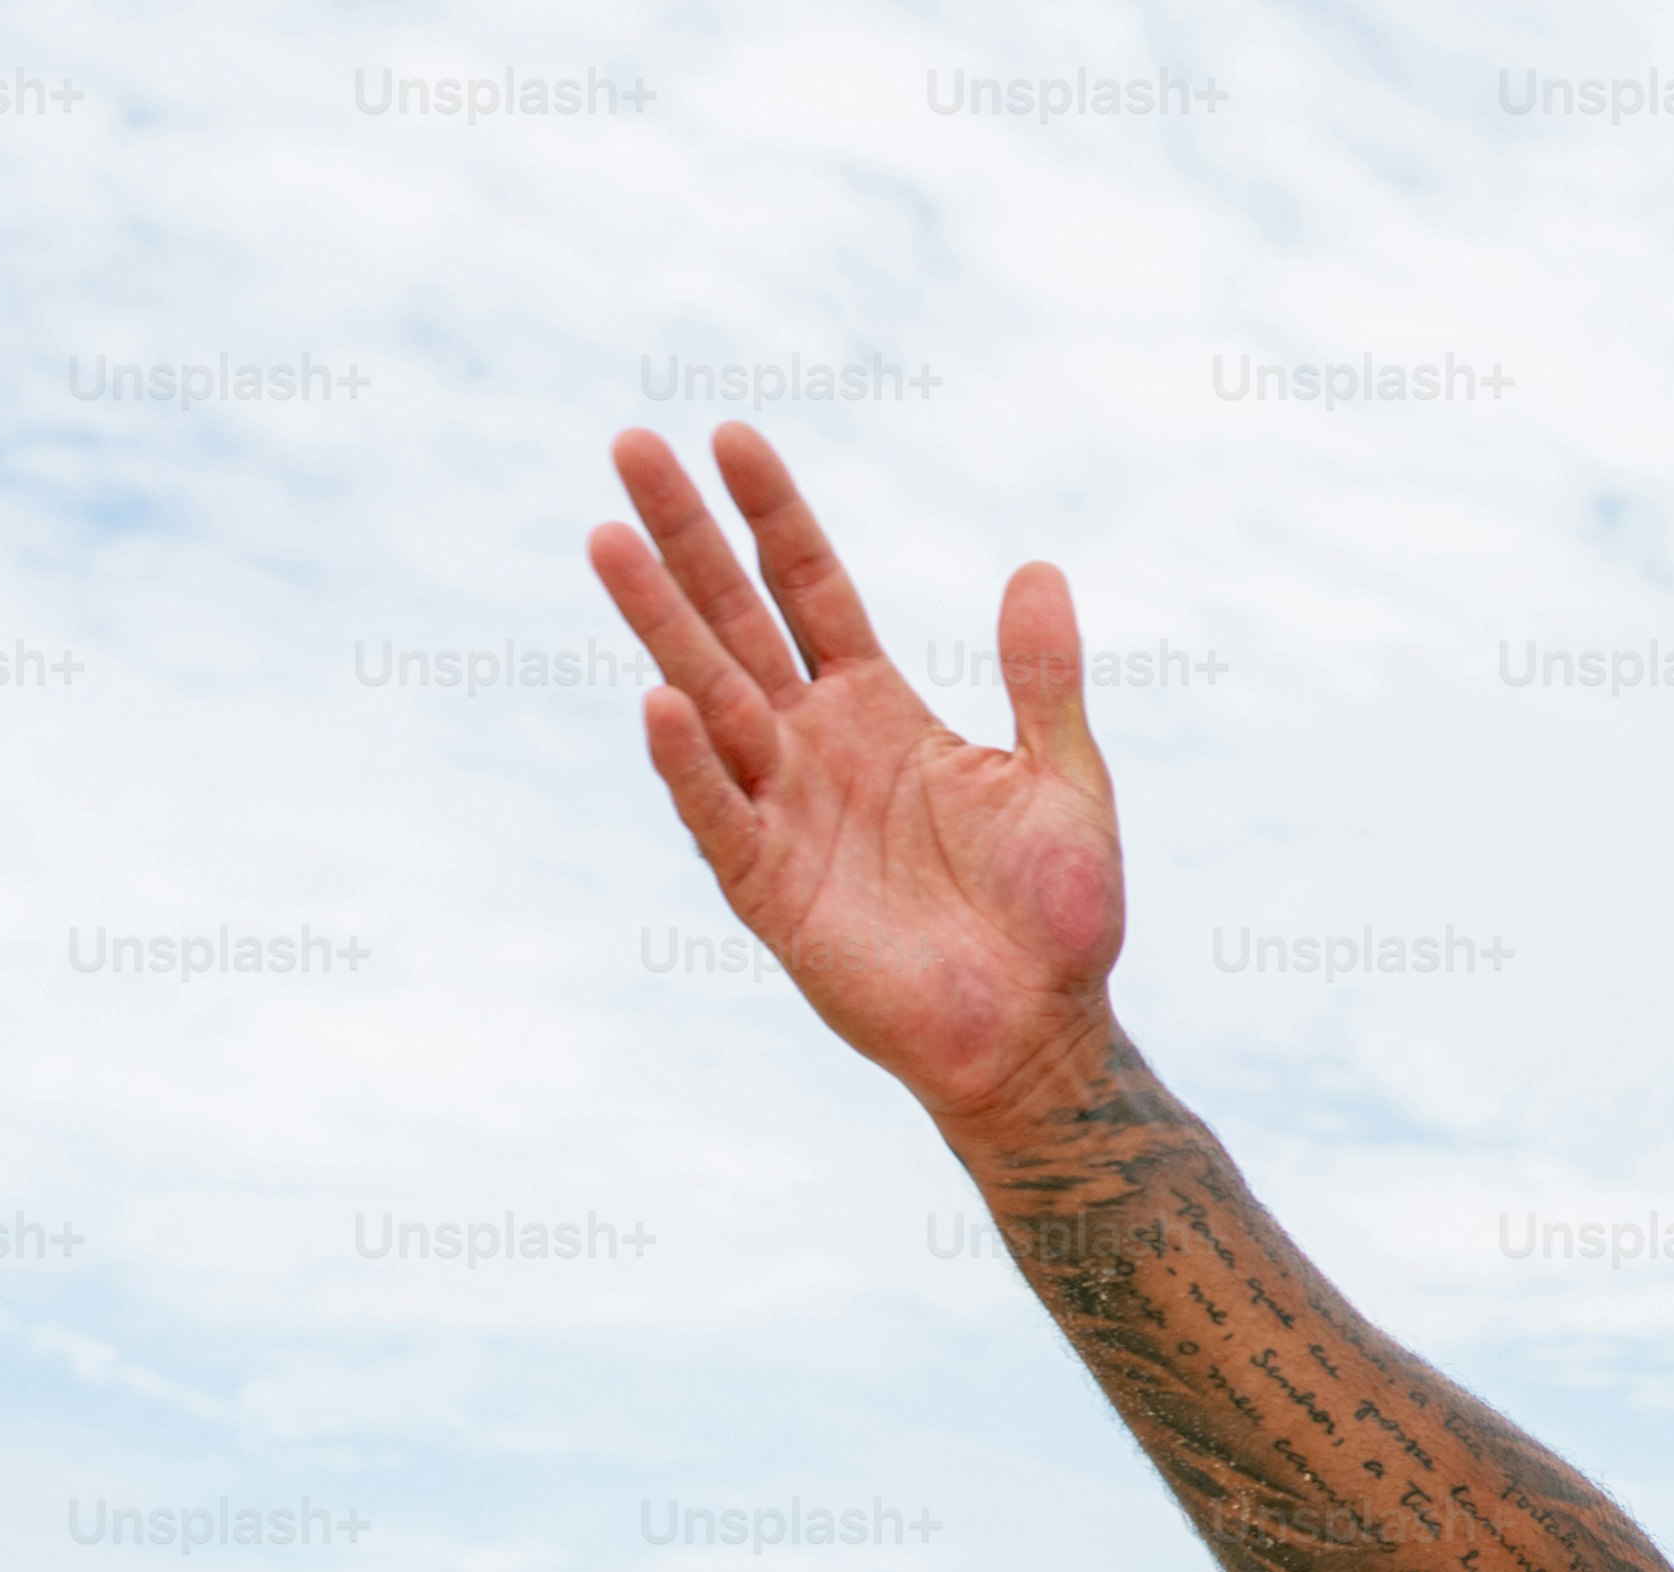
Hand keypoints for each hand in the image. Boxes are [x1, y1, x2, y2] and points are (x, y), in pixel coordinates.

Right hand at [589, 423, 1125, 1136]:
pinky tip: (660, 700)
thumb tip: (1036, 566)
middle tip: (630, 446)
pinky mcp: (769, 887)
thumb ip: (1042, 680)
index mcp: (878, 709)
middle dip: (686, 538)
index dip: (772, 515)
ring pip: (707, 696)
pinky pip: (719, 812)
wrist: (1042, 1036)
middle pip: (735, 619)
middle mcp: (815, 746)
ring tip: (608, 540)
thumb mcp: (1065, 780)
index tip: (731, 435)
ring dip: (659, 623)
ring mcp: (784, 810)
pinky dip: (690, 761)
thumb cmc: (1057, 916)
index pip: (810, 587)